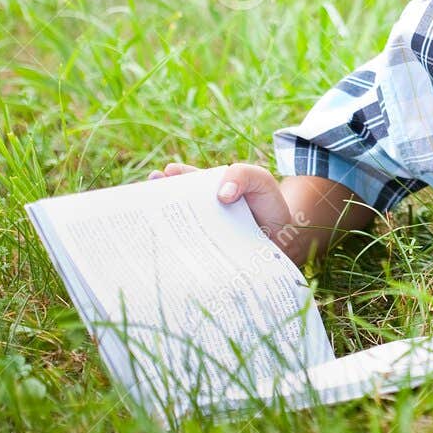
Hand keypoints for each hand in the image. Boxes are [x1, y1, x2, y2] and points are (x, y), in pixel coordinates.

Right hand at [147, 161, 295, 243]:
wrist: (284, 235)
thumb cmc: (267, 202)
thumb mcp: (259, 179)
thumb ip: (241, 175)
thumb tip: (222, 195)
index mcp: (205, 190)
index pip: (181, 182)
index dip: (167, 179)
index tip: (161, 176)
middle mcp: (199, 211)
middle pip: (171, 207)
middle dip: (156, 203)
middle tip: (147, 200)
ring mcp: (202, 233)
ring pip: (176, 232)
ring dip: (163, 231)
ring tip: (153, 229)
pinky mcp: (207, 254)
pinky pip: (190, 253)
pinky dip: (180, 254)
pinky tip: (173, 257)